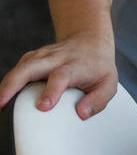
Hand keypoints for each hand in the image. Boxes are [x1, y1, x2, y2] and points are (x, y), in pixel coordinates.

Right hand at [0, 31, 116, 119]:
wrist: (91, 40)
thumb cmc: (98, 66)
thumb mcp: (109, 83)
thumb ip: (98, 100)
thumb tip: (81, 114)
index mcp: (75, 66)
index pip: (61, 76)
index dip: (51, 91)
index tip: (43, 106)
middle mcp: (56, 59)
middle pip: (31, 67)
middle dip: (14, 84)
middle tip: (2, 103)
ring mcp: (42, 56)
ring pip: (20, 67)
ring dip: (6, 84)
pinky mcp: (33, 58)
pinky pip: (18, 68)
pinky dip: (9, 81)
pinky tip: (4, 95)